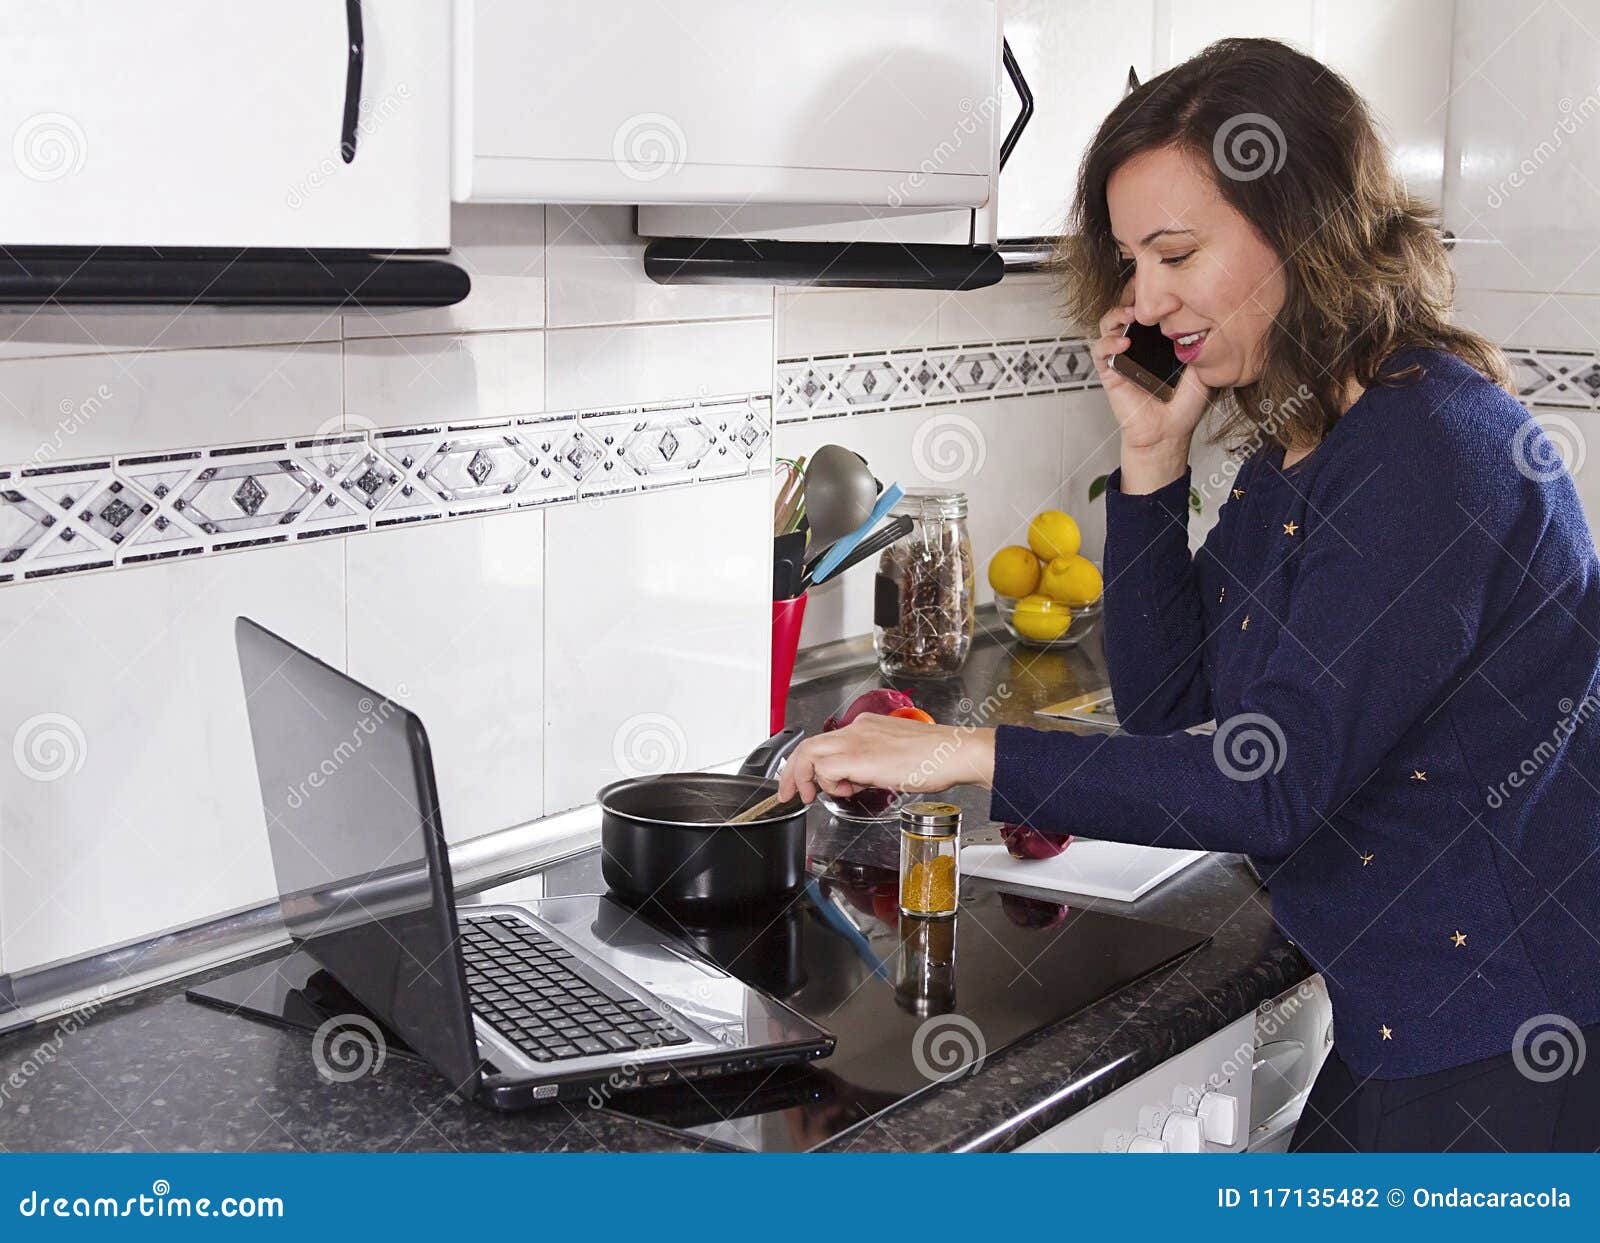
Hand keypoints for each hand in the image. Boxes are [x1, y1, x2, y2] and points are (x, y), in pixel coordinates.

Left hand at [777, 716, 996, 804]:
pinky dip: (829, 784)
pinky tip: (846, 791)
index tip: (806, 781)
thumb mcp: (894, 756)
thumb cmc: (935, 757)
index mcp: (866, 727)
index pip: (824, 741)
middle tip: (790, 793)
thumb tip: (852, 780)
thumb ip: (868, 764)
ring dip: (805, 778)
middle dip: (792, 772)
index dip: (808, 763)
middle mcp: (857, 730)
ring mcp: (858, 741)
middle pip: (808, 745)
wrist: (954, 752)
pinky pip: (827, 769)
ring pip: (810, 754)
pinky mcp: (861, 757)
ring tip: (813, 795)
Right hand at [1094, 301, 1212, 491]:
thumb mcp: (1201, 364)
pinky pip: (1100, 350)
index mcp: (1159, 338)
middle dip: (1131, 294)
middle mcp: (1138, 343)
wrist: (1170, 432)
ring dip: (1117, 314)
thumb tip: (1204, 312)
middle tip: (1143, 289)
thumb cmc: (1185, 404)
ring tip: (1132, 313)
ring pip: (1108, 323)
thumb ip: (1199, 340)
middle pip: (1126, 307)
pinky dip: (1108, 342)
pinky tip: (1124, 341)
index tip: (1166, 284)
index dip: (1153, 292)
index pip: (1151, 306)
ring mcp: (1122, 355)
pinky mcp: (1110, 371)